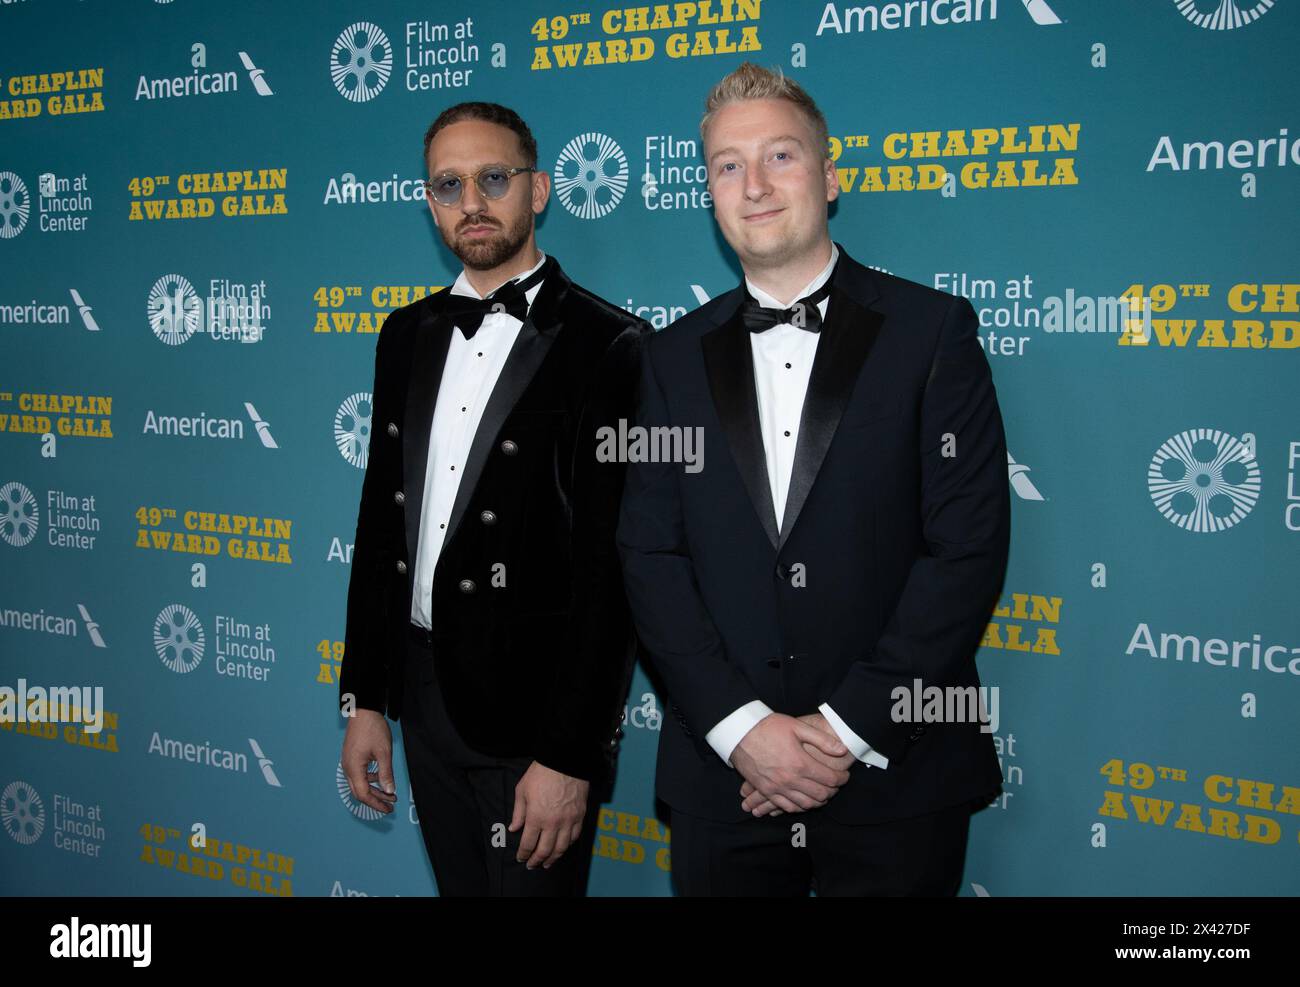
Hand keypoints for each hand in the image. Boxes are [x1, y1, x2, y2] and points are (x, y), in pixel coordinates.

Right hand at [341, 709, 397, 813]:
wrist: (363, 711)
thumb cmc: (372, 728)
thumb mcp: (384, 752)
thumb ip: (386, 773)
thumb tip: (389, 791)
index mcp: (354, 768)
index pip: (363, 794)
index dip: (376, 804)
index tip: (388, 808)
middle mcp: (348, 768)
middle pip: (360, 792)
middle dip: (375, 800)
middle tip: (390, 805)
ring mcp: (348, 763)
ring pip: (359, 784)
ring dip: (374, 790)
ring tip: (390, 793)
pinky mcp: (351, 758)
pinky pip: (359, 775)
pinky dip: (370, 780)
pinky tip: (381, 778)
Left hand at [509, 761, 589, 868]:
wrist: (565, 761)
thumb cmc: (541, 773)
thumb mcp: (522, 790)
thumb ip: (518, 812)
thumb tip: (514, 828)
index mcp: (536, 817)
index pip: (528, 843)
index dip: (523, 854)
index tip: (521, 858)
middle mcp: (553, 822)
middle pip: (545, 850)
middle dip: (537, 860)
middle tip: (532, 865)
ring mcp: (568, 820)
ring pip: (561, 847)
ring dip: (553, 858)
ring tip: (547, 863)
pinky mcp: (580, 816)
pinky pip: (575, 836)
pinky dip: (567, 845)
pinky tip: (562, 848)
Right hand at [730, 713, 850, 815]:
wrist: (739, 732)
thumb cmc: (768, 727)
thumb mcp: (797, 726)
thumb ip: (822, 739)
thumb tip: (842, 750)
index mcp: (801, 763)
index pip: (830, 779)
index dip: (842, 779)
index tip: (844, 775)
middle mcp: (790, 779)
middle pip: (820, 795)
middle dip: (832, 791)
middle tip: (835, 785)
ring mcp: (777, 787)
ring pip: (805, 804)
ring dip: (817, 801)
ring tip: (822, 793)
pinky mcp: (766, 790)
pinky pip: (786, 806)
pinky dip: (799, 807)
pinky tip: (803, 801)